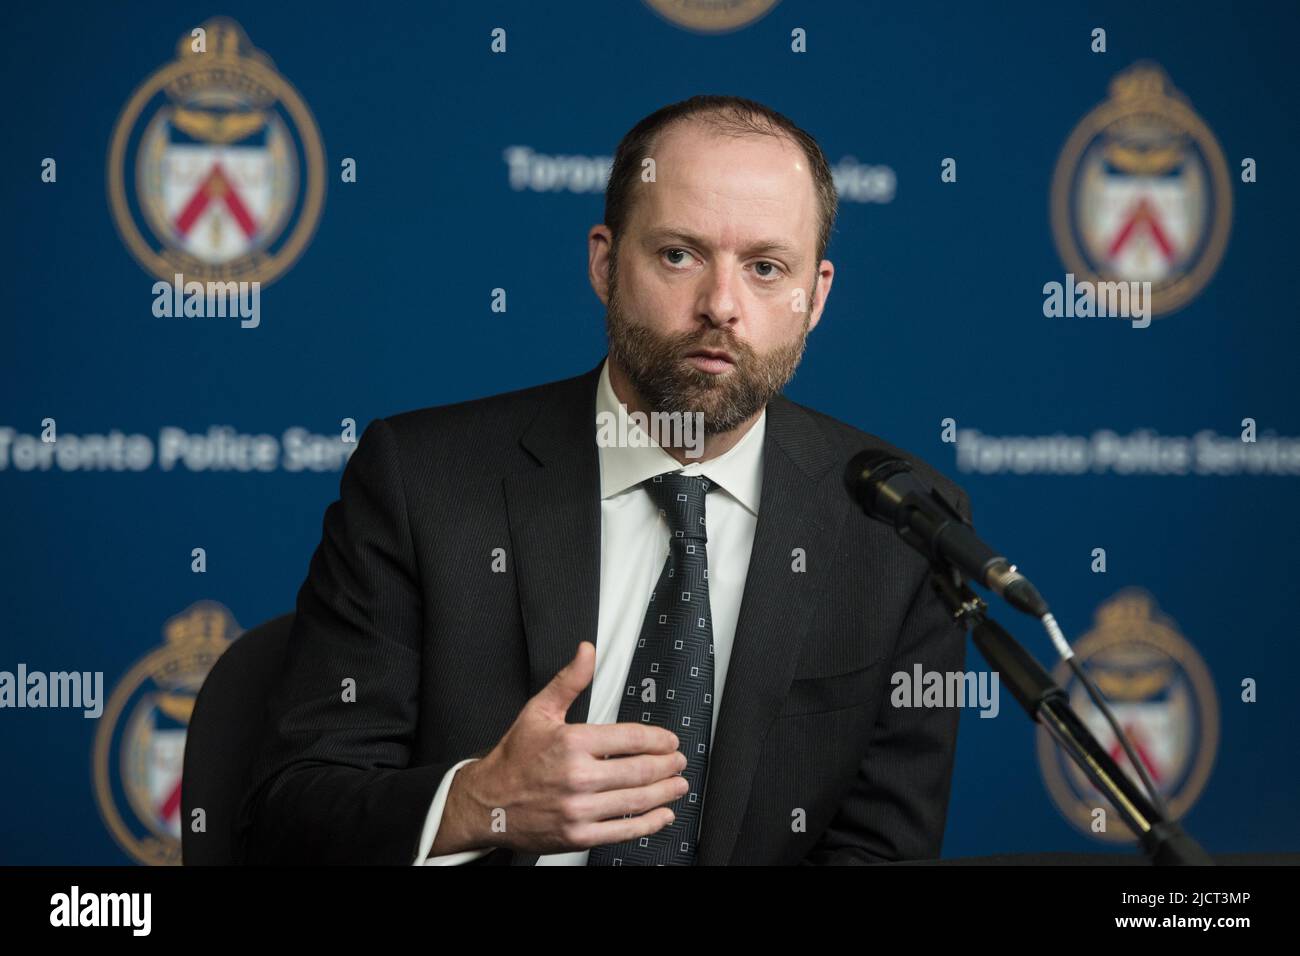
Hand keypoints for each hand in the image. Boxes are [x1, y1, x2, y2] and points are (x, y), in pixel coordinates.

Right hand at [431, 641, 687, 855]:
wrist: (486, 804)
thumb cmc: (514, 758)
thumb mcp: (539, 711)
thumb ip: (569, 681)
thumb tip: (586, 651)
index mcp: (572, 743)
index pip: (631, 738)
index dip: (658, 739)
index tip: (669, 741)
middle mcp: (578, 777)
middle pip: (640, 770)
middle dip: (668, 765)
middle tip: (679, 762)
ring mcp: (579, 809)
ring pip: (636, 801)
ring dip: (665, 792)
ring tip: (678, 785)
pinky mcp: (578, 835)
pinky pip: (623, 831)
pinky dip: (649, 824)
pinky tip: (662, 815)